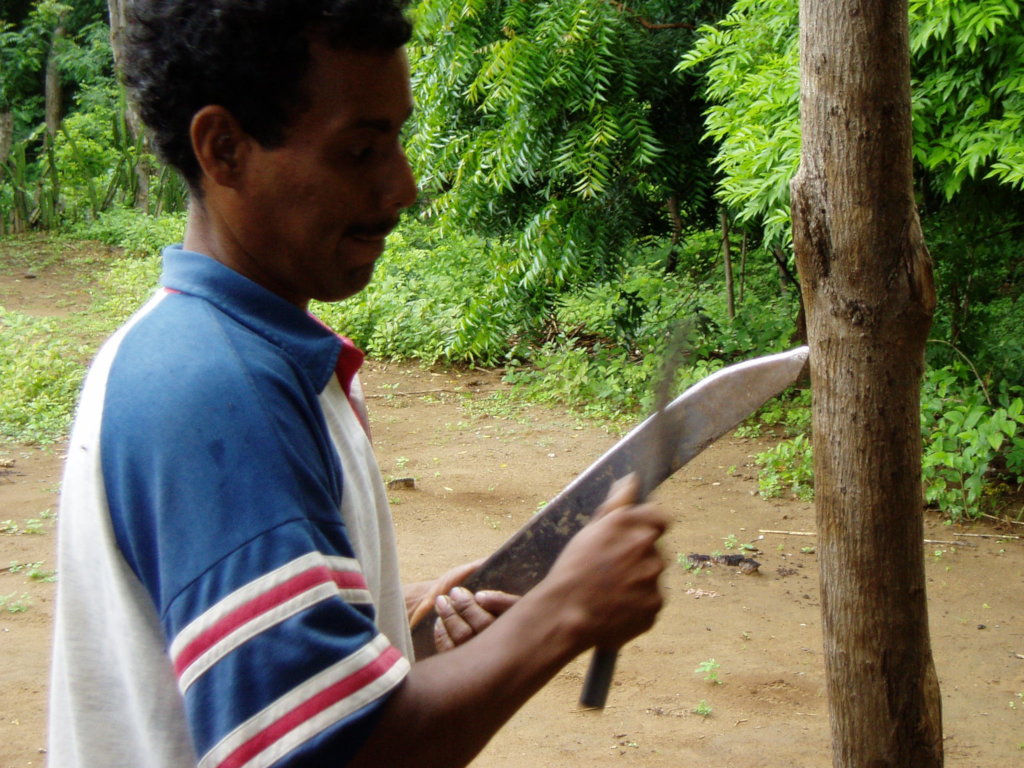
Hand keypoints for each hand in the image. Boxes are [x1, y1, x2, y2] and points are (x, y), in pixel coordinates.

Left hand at [405, 560, 518, 652]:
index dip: (499, 602)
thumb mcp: (465, 573)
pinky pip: (452, 650)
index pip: (513, 608)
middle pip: (487, 625)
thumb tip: (489, 560)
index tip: (479, 595)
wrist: (423, 604)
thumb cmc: (451, 586)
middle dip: (468, 608)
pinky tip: (438, 623)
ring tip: (441, 602)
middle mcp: (495, 633)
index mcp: (504, 610)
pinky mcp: (458, 661)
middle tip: (455, 593)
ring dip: (452, 618)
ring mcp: (477, 650)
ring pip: (467, 637)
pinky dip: (442, 634)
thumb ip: (479, 566)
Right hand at [540, 474, 668, 652]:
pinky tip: (614, 606)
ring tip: (609, 590)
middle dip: (639, 554)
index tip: (632, 534)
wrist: (566, 614)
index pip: (661, 516)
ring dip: (637, 579)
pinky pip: (650, 601)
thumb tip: (632, 480)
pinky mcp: (655, 607)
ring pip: (652, 575)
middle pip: (655, 548)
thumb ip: (617, 503)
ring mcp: (655, 581)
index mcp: (634, 526)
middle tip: (611, 567)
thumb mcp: (590, 529)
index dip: (648, 524)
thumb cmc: (573, 570)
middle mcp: (650, 551)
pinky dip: (637, 603)